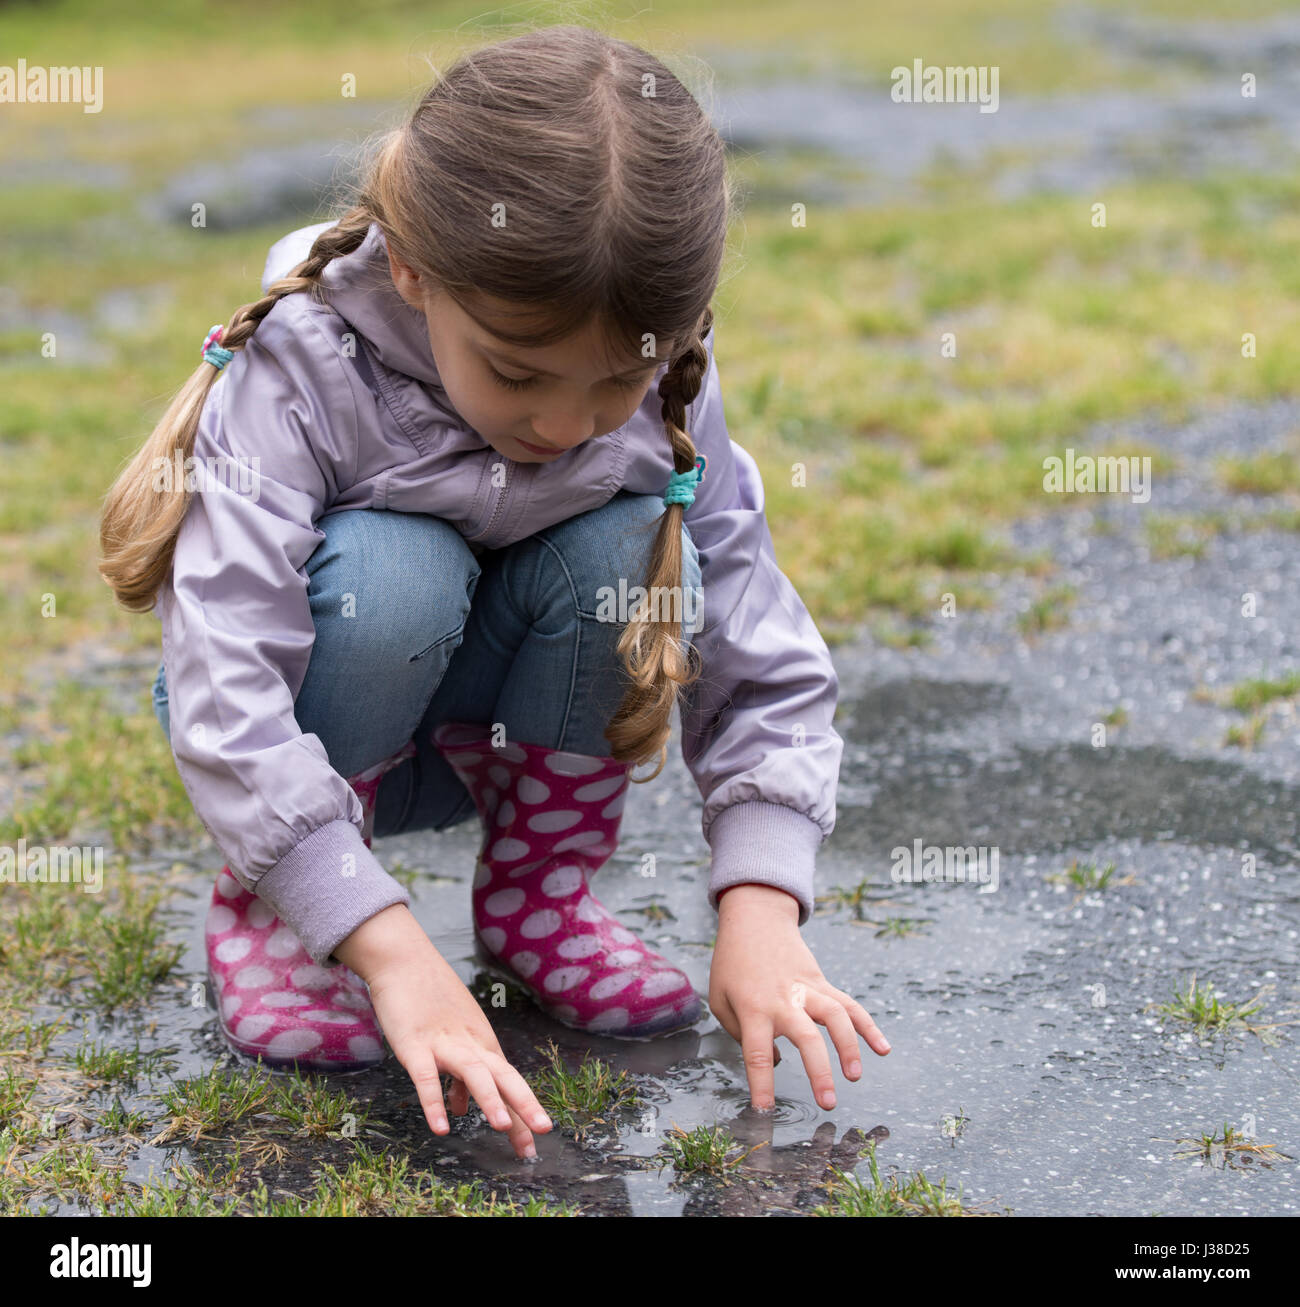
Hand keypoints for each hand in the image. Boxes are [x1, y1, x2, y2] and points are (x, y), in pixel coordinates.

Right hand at [334, 905, 552, 1158]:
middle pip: (503, 1075)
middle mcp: (470, 1042)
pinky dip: (435, 1100)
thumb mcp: (452, 1036)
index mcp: (481, 1043)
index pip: (508, 1081)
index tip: (538, 1139)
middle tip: (542, 1134)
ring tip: (503, 1127)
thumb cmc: (428, 999)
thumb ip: (459, 1075)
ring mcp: (443, 1042)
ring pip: (474, 1071)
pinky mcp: (415, 1044)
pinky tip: (442, 1126)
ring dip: (490, 1099)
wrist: (404, 959)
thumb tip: (463, 1109)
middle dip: (524, 1105)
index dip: (524, 1110)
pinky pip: (427, 1076)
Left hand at [708, 885, 889, 1110]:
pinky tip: (883, 1048)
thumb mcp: (720, 999)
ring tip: (855, 1076)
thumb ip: (740, 1035)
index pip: (757, 1053)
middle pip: (807, 1037)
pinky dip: (868, 1026)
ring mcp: (807, 989)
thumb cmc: (732, 965)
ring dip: (849, 1047)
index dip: (762, 1084)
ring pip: (835, 1016)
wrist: (754, 918)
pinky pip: (849, 1004)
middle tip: (828, 1103)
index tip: (766, 1110)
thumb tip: (777, 1062)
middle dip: (819, 1072)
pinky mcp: (822, 982)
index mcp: (753, 1009)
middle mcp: (784, 1000)